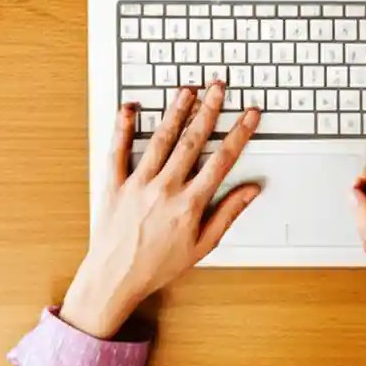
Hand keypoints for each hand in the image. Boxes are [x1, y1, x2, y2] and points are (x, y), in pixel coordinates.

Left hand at [60, 84, 261, 337]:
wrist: (115, 278)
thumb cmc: (158, 265)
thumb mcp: (202, 245)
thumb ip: (228, 213)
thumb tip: (251, 190)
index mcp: (190, 204)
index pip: (221, 160)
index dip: (239, 133)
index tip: (249, 114)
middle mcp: (165, 189)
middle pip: (193, 141)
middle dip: (209, 110)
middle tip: (218, 87)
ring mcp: (138, 184)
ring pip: (161, 140)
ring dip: (175, 112)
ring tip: (187, 89)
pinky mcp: (114, 184)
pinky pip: (118, 150)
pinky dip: (122, 127)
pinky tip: (130, 107)